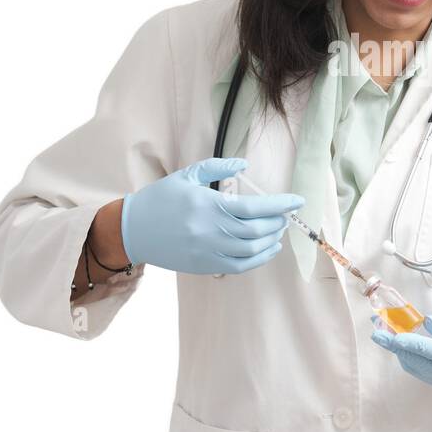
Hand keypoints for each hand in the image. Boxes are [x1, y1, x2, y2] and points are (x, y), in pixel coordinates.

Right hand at [121, 156, 303, 274]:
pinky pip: (240, 266)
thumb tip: (245, 165)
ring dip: (271, 240)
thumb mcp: (187, 175)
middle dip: (277, 222)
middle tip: (286, 214)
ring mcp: (208, 251)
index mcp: (208, 206)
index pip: (254, 208)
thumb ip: (218, 167)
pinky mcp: (205, 266)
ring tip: (278, 229)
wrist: (133, 230)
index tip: (298, 201)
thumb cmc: (161, 199)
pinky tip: (268, 249)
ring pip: (252, 251)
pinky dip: (259, 259)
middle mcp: (210, 231)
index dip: (280, 205)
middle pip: (257, 231)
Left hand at [370, 297, 431, 393]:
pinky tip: (401, 345)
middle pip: (426, 365)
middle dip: (400, 349)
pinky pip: (426, 374)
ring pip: (422, 371)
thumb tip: (427, 324)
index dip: (414, 345)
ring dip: (402, 354)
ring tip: (385, 335)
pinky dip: (412, 359)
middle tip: (378, 332)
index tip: (394, 337)